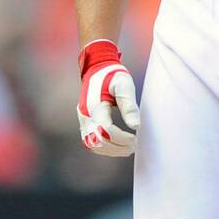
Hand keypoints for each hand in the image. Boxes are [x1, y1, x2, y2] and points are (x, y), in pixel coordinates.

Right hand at [77, 39, 139, 156]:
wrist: (97, 68)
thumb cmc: (113, 75)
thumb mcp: (124, 85)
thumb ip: (129, 106)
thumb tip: (136, 127)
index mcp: (94, 105)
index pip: (105, 130)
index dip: (121, 138)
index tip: (135, 136)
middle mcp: (85, 115)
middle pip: (98, 141)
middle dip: (118, 147)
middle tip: (134, 144)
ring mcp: (83, 120)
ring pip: (92, 145)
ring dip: (111, 150)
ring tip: (128, 147)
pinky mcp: (84, 123)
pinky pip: (90, 142)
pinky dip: (104, 148)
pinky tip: (117, 145)